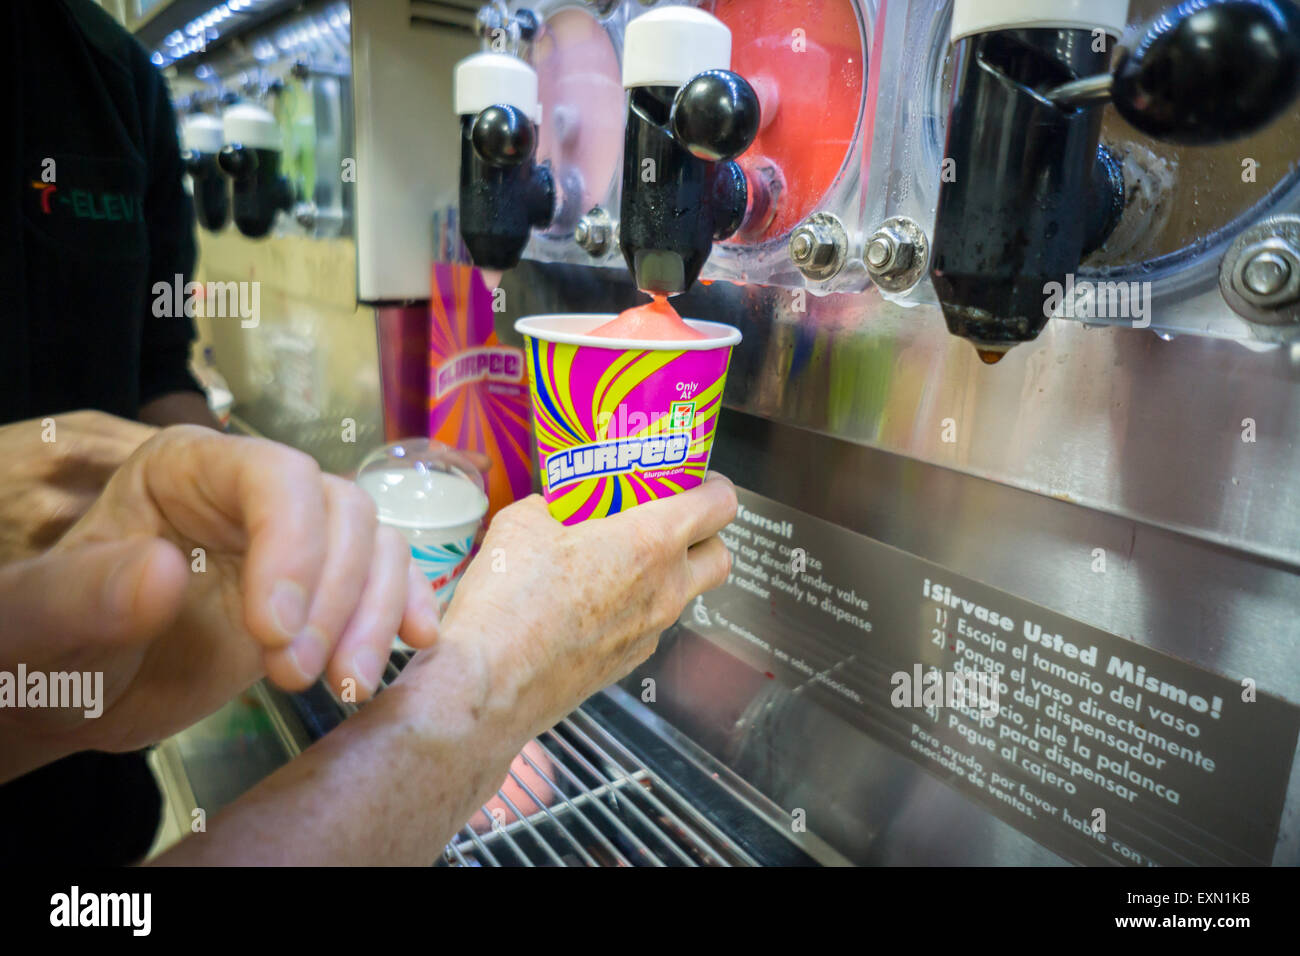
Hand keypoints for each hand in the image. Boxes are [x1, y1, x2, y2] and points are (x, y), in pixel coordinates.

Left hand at [0, 426, 439, 773]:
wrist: (82, 694)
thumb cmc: (48, 646)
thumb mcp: (37, 623)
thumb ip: (85, 595)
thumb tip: (165, 572)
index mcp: (188, 468)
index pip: (274, 475)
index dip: (292, 545)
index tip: (273, 632)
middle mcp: (254, 494)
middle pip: (340, 511)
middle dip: (333, 596)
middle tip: (293, 675)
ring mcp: (297, 543)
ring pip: (375, 546)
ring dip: (374, 615)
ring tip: (344, 685)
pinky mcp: (325, 592)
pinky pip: (389, 581)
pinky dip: (405, 609)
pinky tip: (413, 645)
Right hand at [398, 474, 737, 738]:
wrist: (489, 684)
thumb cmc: (510, 602)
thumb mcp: (521, 524)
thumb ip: (548, 508)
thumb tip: (549, 510)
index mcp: (650, 543)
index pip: (719, 507)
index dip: (714, 487)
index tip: (699, 480)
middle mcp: (664, 590)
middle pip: (719, 558)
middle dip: (705, 536)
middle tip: (670, 520)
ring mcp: (650, 633)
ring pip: (683, 595)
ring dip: (665, 575)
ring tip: (617, 560)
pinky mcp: (627, 664)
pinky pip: (647, 626)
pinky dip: (633, 609)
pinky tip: (590, 602)